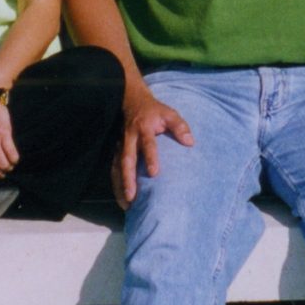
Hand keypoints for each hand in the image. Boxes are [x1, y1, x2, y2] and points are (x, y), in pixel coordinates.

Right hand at [116, 88, 193, 204]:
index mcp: (144, 128)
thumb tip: (190, 142)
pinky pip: (114, 168)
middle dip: (128, 178)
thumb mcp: (169, 113)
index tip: (153, 173)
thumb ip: (180, 127)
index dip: (150, 158)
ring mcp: (121, 144)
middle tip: (132, 196)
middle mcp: (130, 138)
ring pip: (118, 166)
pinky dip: (116, 183)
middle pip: (127, 159)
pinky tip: (121, 198)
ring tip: (126, 203)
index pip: (147, 144)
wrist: (132, 100)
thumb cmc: (155, 111)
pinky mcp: (117, 150)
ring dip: (120, 184)